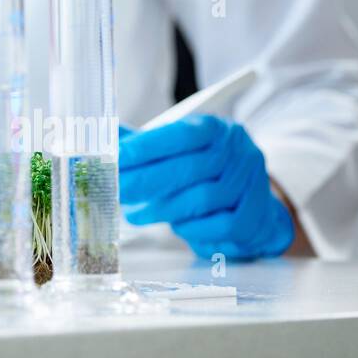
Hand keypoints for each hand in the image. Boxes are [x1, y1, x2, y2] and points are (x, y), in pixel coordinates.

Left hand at [119, 115, 293, 259]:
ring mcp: (252, 183)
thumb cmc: (202, 172)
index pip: (181, 134)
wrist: (250, 200)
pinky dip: (193, 228)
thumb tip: (101, 139)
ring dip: (163, 210)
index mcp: (216, 128)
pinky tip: (176, 226)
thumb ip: (141, 145)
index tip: (118, 157)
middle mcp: (238, 151)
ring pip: (201, 199)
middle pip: (187, 169)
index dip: (147, 146)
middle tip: (119, 192)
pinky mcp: (257, 214)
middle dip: (146, 183)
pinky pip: (220, 225)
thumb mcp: (176, 149)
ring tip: (137, 214)